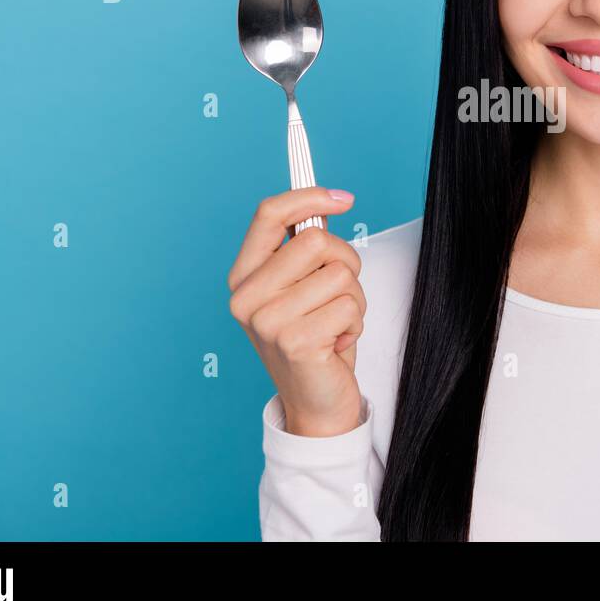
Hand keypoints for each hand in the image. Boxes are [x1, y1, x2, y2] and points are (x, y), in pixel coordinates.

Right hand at [227, 187, 365, 436]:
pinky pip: (349, 306)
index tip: (343, 199)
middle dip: (345, 261)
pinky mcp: (294, 342)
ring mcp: (267, 321)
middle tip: (340, 291)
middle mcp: (246, 297)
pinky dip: (355, 324)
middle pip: (316, 240)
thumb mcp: (300, 287)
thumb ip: (305, 247)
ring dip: (354, 298)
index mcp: (244, 276)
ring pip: (340, 274)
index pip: (269, 213)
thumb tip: (332, 200)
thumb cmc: (314, 336)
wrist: (316, 403)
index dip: (310, 196)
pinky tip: (336, 344)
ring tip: (336, 323)